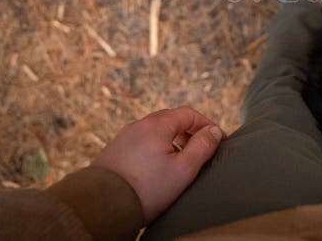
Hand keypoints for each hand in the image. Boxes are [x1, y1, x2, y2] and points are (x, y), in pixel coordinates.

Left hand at [92, 106, 225, 222]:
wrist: (102, 206)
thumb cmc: (146, 189)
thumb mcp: (183, 169)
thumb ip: (203, 147)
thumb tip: (214, 131)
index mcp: (157, 125)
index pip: (189, 114)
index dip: (207, 124)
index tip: (219, 139)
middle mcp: (138, 126)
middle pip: (171, 119)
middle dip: (190, 131)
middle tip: (201, 149)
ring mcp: (123, 138)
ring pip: (155, 131)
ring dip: (172, 141)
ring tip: (180, 161)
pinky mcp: (114, 151)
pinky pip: (141, 142)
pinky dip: (155, 149)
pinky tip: (157, 168)